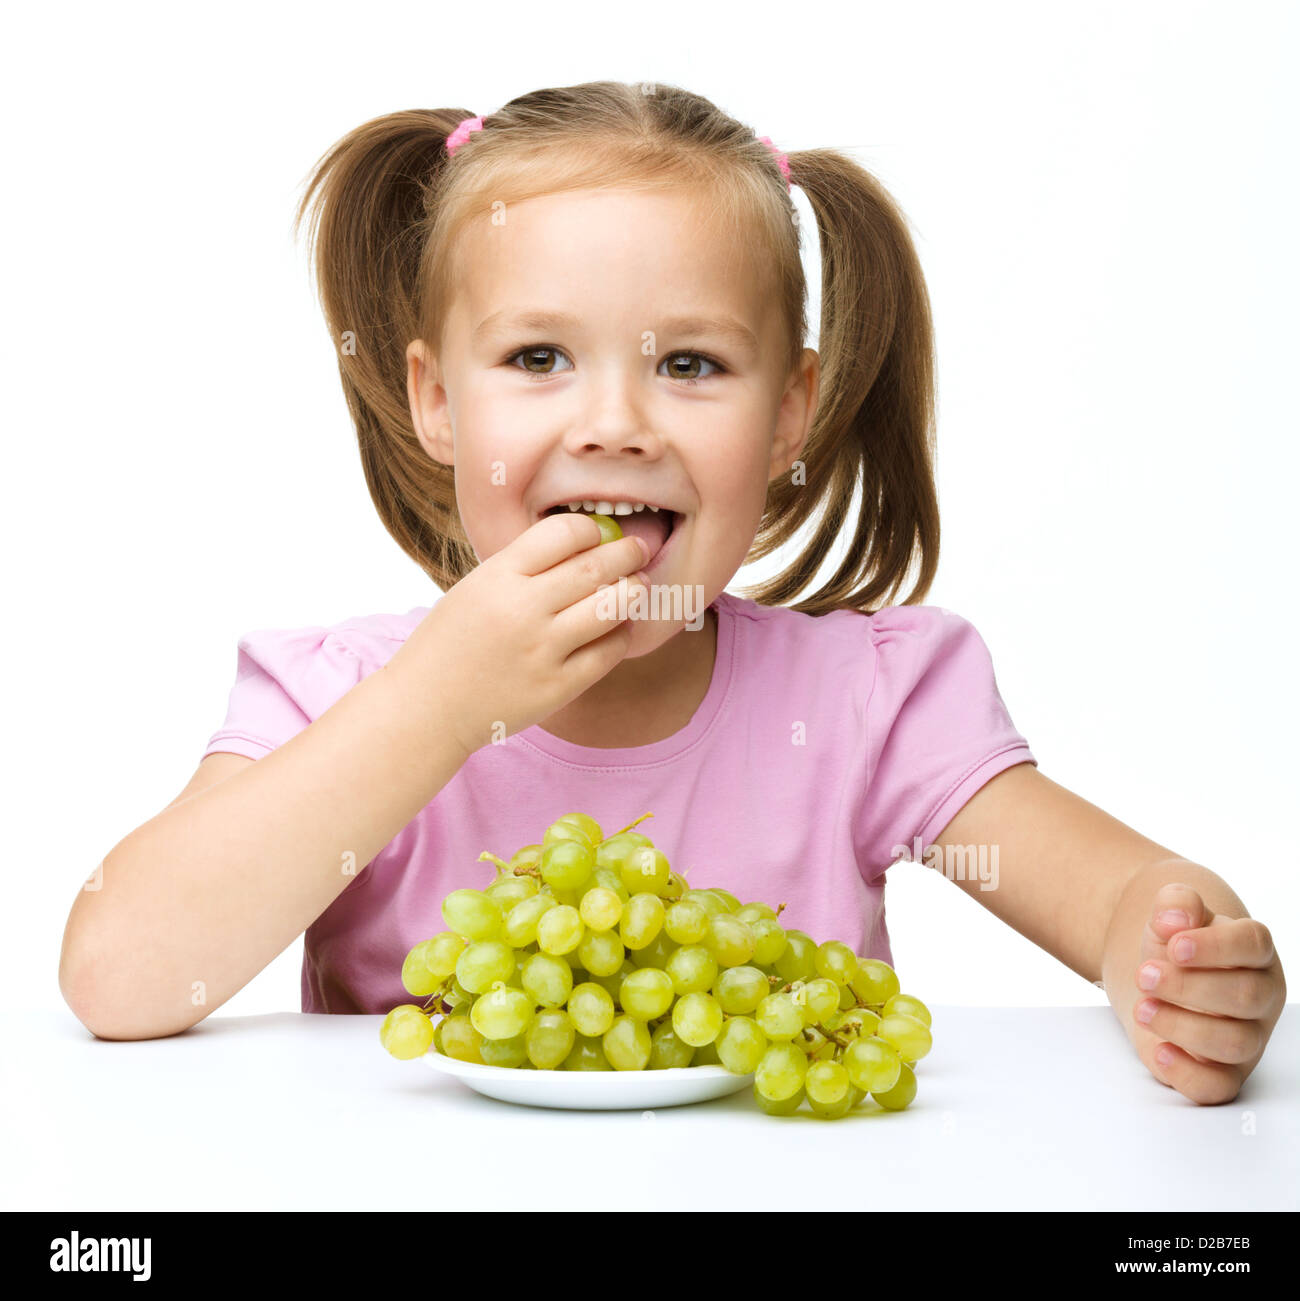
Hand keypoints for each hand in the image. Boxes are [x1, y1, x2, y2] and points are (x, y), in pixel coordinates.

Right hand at [389, 512, 649, 756]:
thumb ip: (522, 568)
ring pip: (611, 607)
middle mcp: (523, 610)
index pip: (563, 533)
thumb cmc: (450, 644)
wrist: (426, 709)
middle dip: (627, 552)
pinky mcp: (557, 687)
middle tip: (638, 549)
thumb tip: (585, 546)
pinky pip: (609, 651)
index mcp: (498, 577)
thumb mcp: (474, 589)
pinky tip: (616, 628)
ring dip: (633, 590)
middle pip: (596, 567)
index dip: (589, 529)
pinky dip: (620, 634)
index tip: (597, 534)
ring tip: (637, 585)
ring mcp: (543, 651)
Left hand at [1131, 882, 1285, 1103]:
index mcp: (1253, 951)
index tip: (1174, 947)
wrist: (1158, 981)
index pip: (1252, 944)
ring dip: (1182, 1026)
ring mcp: (1248, 1037)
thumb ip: (1176, 903)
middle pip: (1245, 996)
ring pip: (1234, 1043)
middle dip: (1188, 986)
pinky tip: (1159, 1050)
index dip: (1215, 946)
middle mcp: (1260, 996)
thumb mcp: (1170, 916)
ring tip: (1144, 1008)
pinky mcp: (1225, 1072)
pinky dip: (1187, 1072)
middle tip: (1144, 975)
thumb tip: (1174, 918)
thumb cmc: (1174, 948)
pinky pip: (1219, 1086)